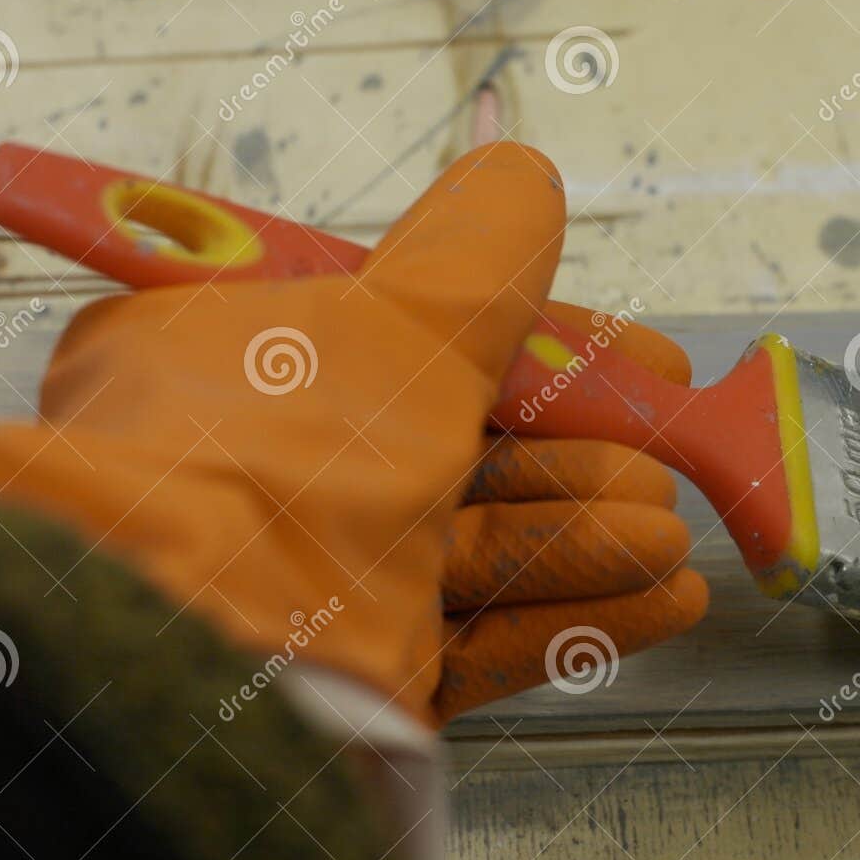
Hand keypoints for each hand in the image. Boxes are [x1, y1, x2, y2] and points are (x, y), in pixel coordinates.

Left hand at [0, 143, 704, 724]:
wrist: (189, 656)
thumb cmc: (279, 457)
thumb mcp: (398, 324)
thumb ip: (477, 255)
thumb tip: (521, 177)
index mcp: (264, 363)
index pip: (432, 340)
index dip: (551, 348)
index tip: (645, 364)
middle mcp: (283, 471)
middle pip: (470, 451)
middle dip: (583, 457)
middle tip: (665, 466)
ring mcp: (320, 585)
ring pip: (483, 551)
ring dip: (591, 540)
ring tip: (670, 541)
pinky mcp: (359, 682)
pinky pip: (484, 641)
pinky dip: (577, 620)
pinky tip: (664, 604)